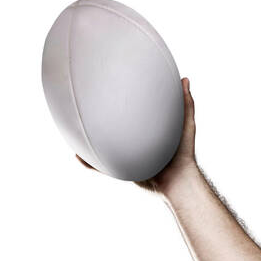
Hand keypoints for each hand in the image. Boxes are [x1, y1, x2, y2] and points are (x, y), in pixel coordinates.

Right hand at [75, 76, 198, 193]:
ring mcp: (125, 154)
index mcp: (144, 129)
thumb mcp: (186, 125)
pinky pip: (101, 167)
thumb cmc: (184, 153)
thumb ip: (186, 104)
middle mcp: (132, 141)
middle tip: (83, 101)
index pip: (129, 111)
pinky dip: (90, 163)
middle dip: (97, 117)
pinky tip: (78, 156)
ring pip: (101, 145)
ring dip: (88, 138)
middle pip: (111, 127)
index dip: (119, 100)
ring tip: (74, 127)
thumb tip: (185, 80)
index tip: (107, 84)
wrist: (177, 181)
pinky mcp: (122, 169)